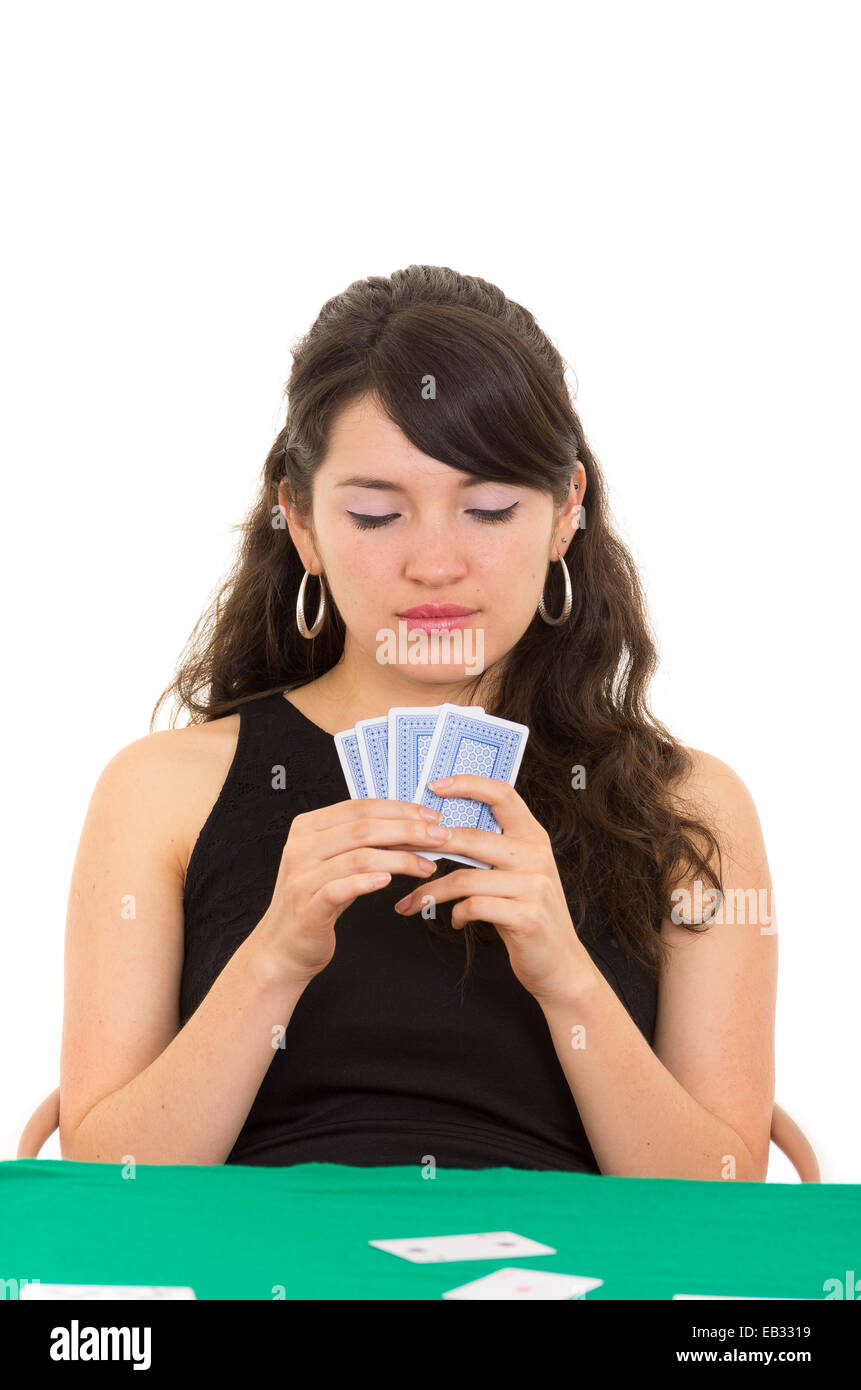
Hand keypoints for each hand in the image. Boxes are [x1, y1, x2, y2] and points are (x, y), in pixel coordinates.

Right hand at [256, 798, 447, 985]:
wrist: (283, 945)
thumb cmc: (316, 899)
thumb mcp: (334, 862)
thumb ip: (362, 841)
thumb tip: (412, 825)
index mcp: (308, 827)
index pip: (360, 807)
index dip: (399, 809)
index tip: (430, 817)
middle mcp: (301, 847)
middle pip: (363, 829)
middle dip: (407, 831)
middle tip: (439, 837)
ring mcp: (301, 877)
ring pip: (359, 857)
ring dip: (400, 859)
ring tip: (427, 865)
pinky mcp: (307, 907)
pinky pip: (341, 889)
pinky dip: (367, 882)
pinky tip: (389, 882)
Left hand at [392, 774, 595, 1005]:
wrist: (560, 963)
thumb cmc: (528, 913)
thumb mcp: (519, 873)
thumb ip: (494, 850)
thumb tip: (441, 829)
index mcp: (533, 836)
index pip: (502, 794)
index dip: (468, 784)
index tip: (435, 786)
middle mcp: (536, 855)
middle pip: (471, 837)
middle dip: (428, 844)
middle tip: (398, 849)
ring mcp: (534, 885)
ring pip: (465, 878)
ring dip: (430, 891)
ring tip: (411, 902)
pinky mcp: (526, 916)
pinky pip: (474, 907)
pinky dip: (455, 914)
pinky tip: (454, 921)